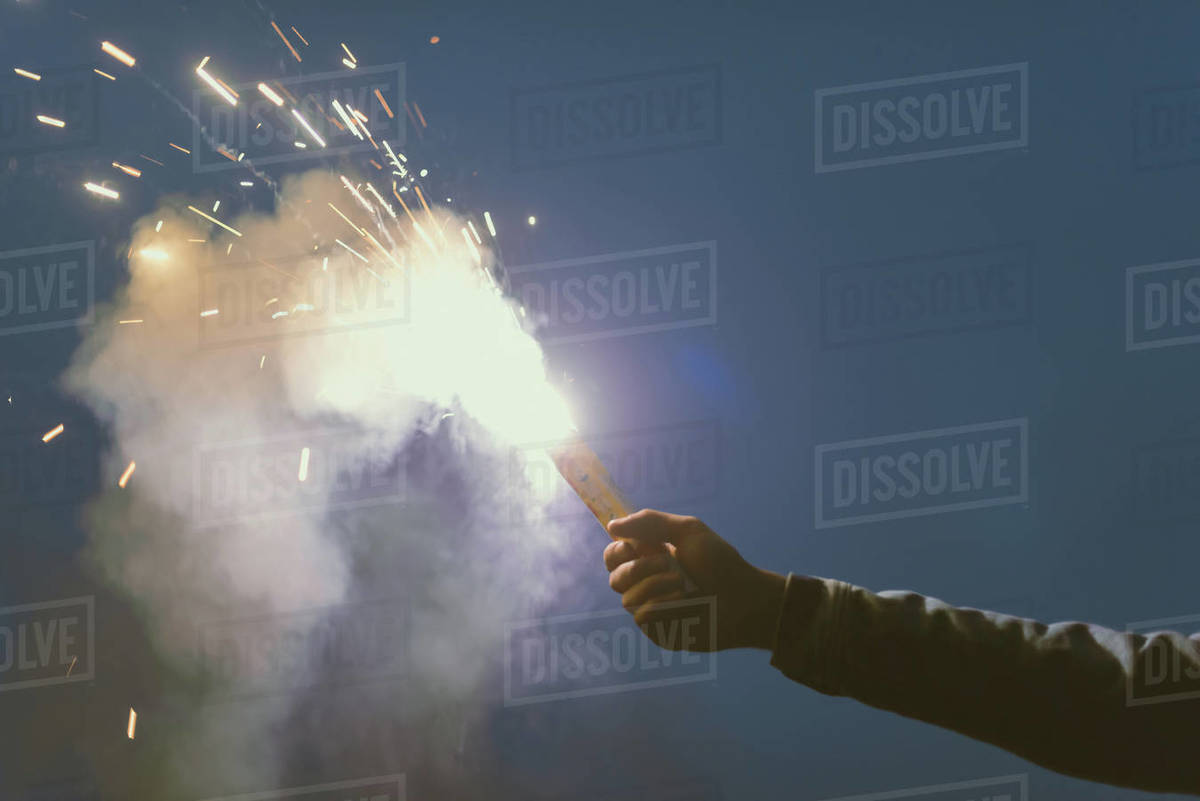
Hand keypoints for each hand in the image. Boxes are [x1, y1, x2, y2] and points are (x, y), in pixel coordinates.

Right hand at [604, 509, 785, 651]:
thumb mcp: (688, 531)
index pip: (613, 556)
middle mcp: (646, 585)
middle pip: (614, 578)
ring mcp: (652, 610)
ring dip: (656, 586)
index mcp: (649, 559)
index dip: (618, 551)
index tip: (638, 546)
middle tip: (667, 561)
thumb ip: (650, 522)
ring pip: (628, 599)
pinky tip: (686, 603)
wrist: (744, 598)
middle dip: (638, 567)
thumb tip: (611, 525)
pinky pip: (643, 618)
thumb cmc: (721, 563)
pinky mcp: (659, 632)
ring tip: (684, 584)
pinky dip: (665, 605)